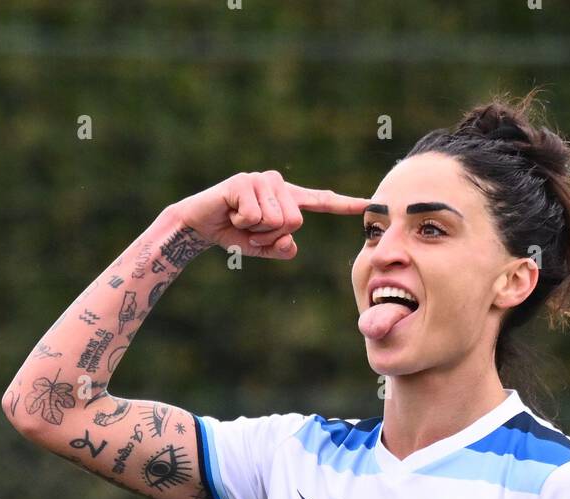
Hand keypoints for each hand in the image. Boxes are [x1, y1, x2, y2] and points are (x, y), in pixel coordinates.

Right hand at [171, 170, 370, 258]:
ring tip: (240, 221)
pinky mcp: (243, 182)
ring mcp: (261, 180)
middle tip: (251, 230)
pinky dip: (242, 224)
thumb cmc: (234, 234)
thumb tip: (291, 245)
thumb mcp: (262, 247)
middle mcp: (278, 184)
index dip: (345, 203)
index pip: (321, 200)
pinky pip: (256, 215)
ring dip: (255, 231)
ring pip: (276, 220)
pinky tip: (231, 214)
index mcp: (287, 199)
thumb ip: (280, 248)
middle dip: (271, 236)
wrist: (199, 224)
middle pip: (295, 221)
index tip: (370, 204)